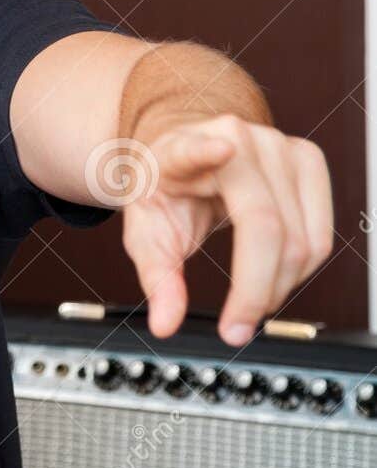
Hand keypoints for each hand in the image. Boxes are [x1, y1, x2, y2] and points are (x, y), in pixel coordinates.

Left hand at [120, 114, 332, 345]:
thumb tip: (165, 323)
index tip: (220, 149)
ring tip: (250, 301)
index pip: (194, 149)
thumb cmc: (167, 189)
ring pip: (302, 237)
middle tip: (235, 327)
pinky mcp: (309, 161)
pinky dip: (300, 270)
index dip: (206, 151)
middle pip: (266, 226)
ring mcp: (279, 147)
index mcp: (180, 150)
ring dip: (281, 286)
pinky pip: (320, 235)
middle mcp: (236, 140)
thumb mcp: (146, 232)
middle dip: (256, 289)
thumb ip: (156, 278)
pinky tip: (273, 276)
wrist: (186, 155)